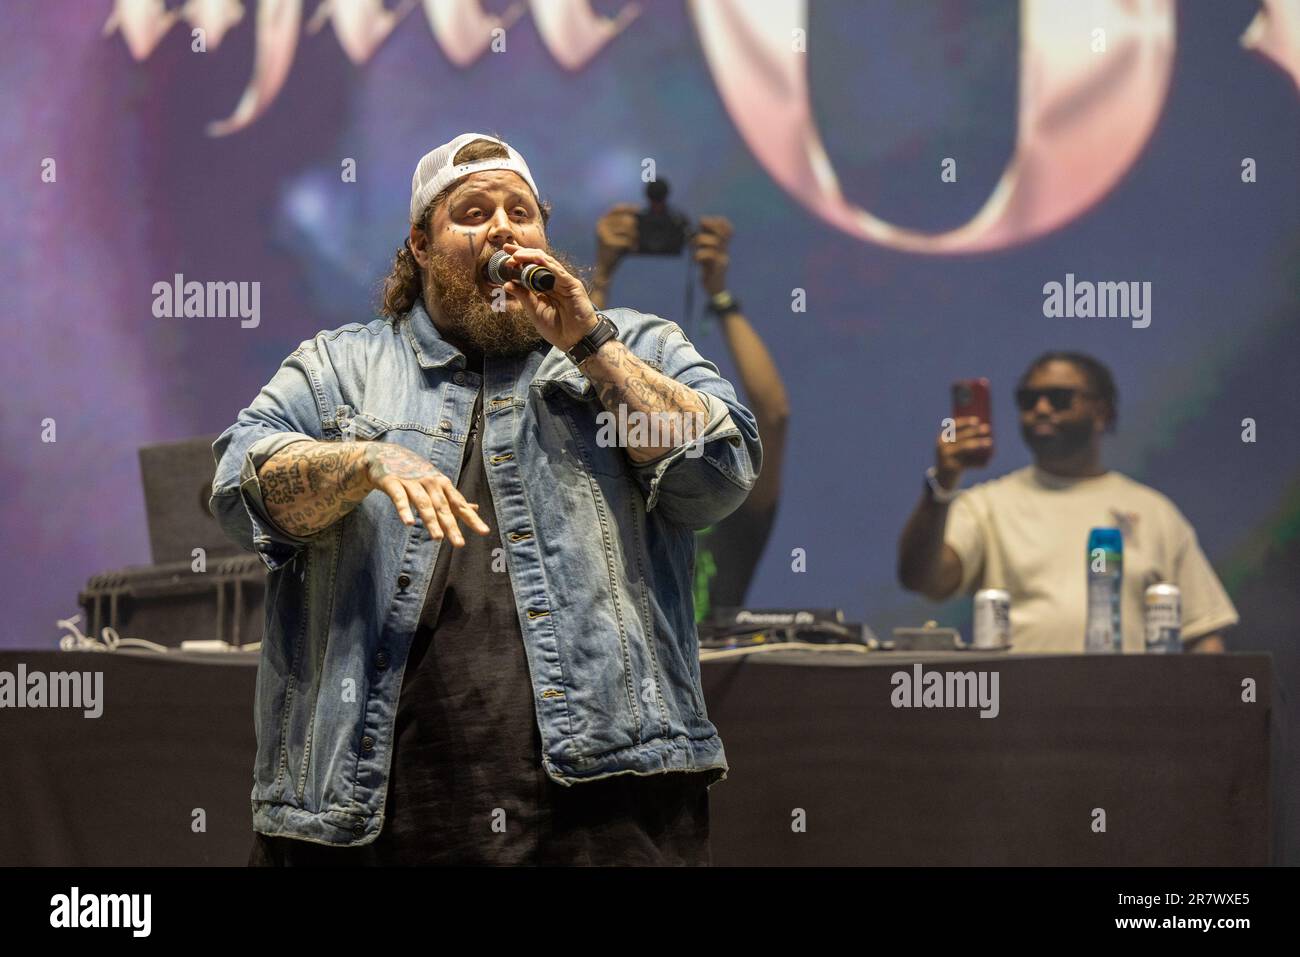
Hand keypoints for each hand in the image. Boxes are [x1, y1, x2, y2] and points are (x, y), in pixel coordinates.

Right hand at [363, 443, 489, 546]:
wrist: (386, 453)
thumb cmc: (416, 472)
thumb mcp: (437, 483)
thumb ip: (453, 499)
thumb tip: (475, 508)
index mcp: (443, 484)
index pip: (460, 504)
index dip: (472, 518)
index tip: (485, 532)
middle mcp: (430, 482)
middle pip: (443, 507)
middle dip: (452, 525)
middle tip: (460, 543)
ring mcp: (411, 481)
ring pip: (423, 503)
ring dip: (431, 520)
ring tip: (438, 538)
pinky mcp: (393, 482)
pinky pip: (399, 498)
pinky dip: (404, 510)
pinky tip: (409, 523)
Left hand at [499, 242, 599, 350]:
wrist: (575, 341)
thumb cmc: (558, 329)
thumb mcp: (535, 312)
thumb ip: (524, 297)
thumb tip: (507, 284)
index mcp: (544, 287)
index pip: (530, 268)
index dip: (518, 260)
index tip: (504, 255)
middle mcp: (554, 281)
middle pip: (538, 261)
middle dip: (522, 253)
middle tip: (507, 250)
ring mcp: (564, 282)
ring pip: (547, 262)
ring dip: (531, 257)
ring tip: (516, 255)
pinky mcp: (573, 285)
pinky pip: (559, 271)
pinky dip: (547, 264)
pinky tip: (536, 259)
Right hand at [594, 203, 637, 278]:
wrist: (605, 267)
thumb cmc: (615, 250)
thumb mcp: (618, 234)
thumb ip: (624, 225)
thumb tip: (638, 217)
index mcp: (602, 222)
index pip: (616, 209)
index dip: (628, 208)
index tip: (639, 209)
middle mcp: (601, 226)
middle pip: (624, 219)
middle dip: (634, 227)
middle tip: (638, 235)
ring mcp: (604, 234)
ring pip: (627, 229)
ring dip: (635, 237)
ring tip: (636, 243)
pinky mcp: (609, 244)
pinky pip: (627, 240)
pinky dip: (632, 245)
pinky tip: (633, 249)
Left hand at [691, 215, 731, 295]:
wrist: (715, 290)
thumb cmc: (709, 271)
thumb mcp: (705, 254)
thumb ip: (703, 243)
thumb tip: (696, 230)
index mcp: (723, 246)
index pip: (727, 227)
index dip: (717, 221)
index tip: (703, 223)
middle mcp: (724, 250)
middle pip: (721, 231)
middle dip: (709, 227)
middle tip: (698, 232)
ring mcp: (722, 259)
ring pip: (714, 242)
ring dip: (700, 242)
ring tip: (694, 249)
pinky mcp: (717, 268)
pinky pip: (709, 255)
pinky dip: (699, 255)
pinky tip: (696, 260)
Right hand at [935, 416, 990, 487]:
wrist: (943, 478)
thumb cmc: (954, 458)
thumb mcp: (955, 447)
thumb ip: (965, 439)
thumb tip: (983, 430)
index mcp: (942, 438)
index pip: (953, 426)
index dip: (965, 422)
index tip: (977, 420)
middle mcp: (942, 446)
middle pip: (961, 436)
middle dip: (975, 431)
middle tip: (988, 428)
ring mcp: (946, 457)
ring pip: (965, 447)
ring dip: (979, 443)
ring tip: (990, 442)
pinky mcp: (952, 467)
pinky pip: (968, 463)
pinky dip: (979, 463)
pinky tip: (987, 463)